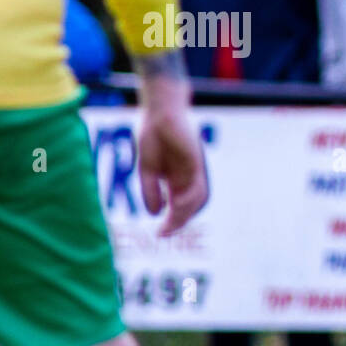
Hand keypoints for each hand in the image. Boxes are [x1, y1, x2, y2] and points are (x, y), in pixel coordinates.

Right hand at [137, 88, 207, 235]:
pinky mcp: (196, 161)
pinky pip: (197, 184)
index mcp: (178, 179)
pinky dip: (189, 198)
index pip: (181, 206)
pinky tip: (175, 205)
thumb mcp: (147, 169)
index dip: (173, 221)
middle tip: (164, 234)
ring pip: (198, 199)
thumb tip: (154, 213)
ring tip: (170, 225)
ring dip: (184, 214)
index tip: (160, 234)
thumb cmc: (153, 135)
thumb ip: (150, 190)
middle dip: (179, 222)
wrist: (159, 110)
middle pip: (192, 206)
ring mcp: (195, 169)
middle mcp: (189, 177)